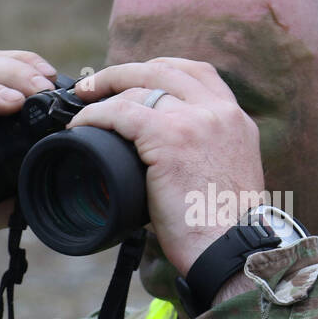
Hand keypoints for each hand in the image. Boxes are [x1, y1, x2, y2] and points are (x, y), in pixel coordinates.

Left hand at [68, 57, 264, 275]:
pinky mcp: (169, 137)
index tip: (138, 78)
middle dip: (124, 72)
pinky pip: (121, 112)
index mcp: (237, 120)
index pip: (198, 73)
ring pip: (140, 87)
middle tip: (95, 85)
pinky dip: (95, 115)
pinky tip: (80, 124)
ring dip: (105, 91)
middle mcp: (219, 113)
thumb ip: (202, 156)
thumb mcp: (225, 178)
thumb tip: (158, 163)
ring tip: (83, 104)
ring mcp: (194, 121)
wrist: (231, 249)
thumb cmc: (222, 230)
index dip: (161, 69)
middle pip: (164, 69)